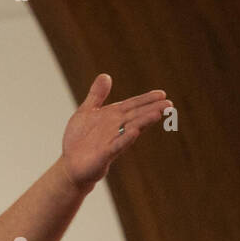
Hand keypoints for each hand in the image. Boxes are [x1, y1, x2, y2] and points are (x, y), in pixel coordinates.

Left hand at [59, 73, 170, 190]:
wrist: (70, 164)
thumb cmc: (79, 139)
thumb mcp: (86, 111)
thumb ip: (97, 95)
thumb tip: (106, 76)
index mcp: (113, 116)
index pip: (133, 105)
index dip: (146, 99)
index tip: (162, 94)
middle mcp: (116, 128)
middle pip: (136, 116)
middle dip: (152, 110)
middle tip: (169, 104)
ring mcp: (111, 141)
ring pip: (130, 129)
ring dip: (143, 122)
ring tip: (158, 114)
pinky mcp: (104, 155)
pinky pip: (116, 146)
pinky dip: (125, 139)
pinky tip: (134, 133)